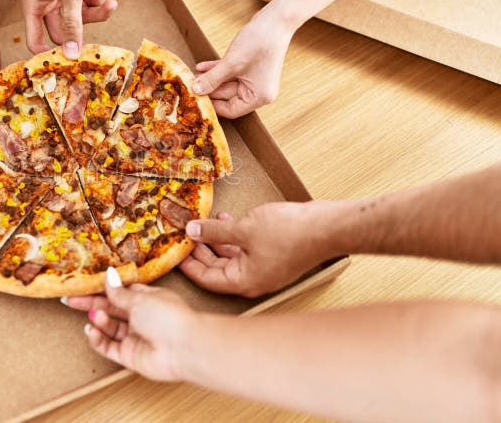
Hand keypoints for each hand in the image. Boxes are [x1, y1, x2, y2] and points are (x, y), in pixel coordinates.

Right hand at [22, 0, 115, 58]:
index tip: (70, 60)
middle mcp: (45, 0)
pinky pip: (86, 3)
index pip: (36, 40)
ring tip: (108, 2)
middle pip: (64, 30)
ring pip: (79, 17)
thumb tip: (71, 54)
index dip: (52, 52)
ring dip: (95, 11)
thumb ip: (72, 25)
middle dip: (83, 28)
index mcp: (34, 4)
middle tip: (98, 25)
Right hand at [65, 267, 196, 381]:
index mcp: (147, 299)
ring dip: (99, 320)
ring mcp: (135, 337)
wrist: (184, 348)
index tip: (83, 285)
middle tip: (70, 300)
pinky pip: (108, 347)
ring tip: (96, 316)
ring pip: (109, 327)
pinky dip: (98, 339)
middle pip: (111, 308)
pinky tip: (92, 331)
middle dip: (91, 304)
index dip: (103, 289)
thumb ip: (119, 292)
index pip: (120, 291)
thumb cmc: (169, 317)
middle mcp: (141, 317)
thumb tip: (109, 276)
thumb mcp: (140, 298)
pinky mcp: (130, 355)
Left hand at [180, 202, 340, 296]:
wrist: (329, 226)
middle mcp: (252, 279)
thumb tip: (190, 230)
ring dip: (215, 239)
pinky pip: (244, 248)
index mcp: (244, 281)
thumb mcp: (244, 228)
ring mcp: (264, 267)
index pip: (206, 279)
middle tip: (181, 233)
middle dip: (199, 249)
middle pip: (216, 268)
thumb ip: (214, 231)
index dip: (187, 265)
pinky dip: (232, 235)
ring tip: (200, 221)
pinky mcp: (272, 254)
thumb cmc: (289, 232)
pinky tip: (225, 218)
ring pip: (230, 256)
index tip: (172, 251)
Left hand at [192, 6, 295, 117]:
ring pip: (226, 83)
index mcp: (259, 96)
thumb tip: (196, 91)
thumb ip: (212, 79)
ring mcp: (254, 79)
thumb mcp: (231, 63)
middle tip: (190, 85)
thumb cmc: (259, 42)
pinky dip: (216, 70)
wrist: (274, 20)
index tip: (196, 99)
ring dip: (210, 78)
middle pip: (227, 96)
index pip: (232, 110)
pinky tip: (201, 67)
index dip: (213, 105)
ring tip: (193, 74)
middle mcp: (258, 91)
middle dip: (209, 89)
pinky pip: (229, 73)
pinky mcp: (249, 68)